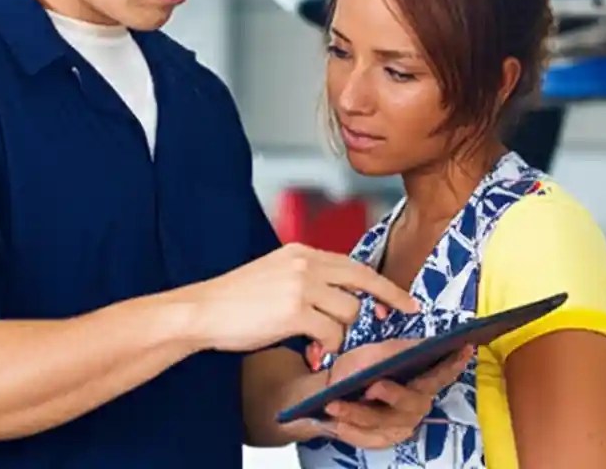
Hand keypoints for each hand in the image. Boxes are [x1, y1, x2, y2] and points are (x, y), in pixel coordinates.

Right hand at [181, 243, 419, 353]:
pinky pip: (330, 334)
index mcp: (300, 253)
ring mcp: (300, 285)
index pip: (354, 265)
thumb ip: (307, 280)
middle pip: (362, 282)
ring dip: (338, 335)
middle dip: (388, 301)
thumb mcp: (274, 276)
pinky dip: (325, 348)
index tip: (404, 301)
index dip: (382, 285)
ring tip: (316, 344)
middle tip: (401, 319)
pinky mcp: (294, 310)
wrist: (201, 311)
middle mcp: (305, 263)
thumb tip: (343, 300)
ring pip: (348, 312)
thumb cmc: (234, 301)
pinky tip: (308, 353)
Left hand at [311, 339, 474, 448]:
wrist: (334, 388)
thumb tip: (426, 344)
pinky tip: (335, 422)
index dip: (454, 364)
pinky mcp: (381, 440)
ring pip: (380, 422)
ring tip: (335, 404)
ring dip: (356, 413)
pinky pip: (365, 438)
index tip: (464, 349)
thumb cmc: (361, 367)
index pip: (442, 374)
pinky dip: (349, 429)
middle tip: (372, 386)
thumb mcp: (378, 351)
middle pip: (410, 403)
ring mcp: (400, 426)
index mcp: (422, 382)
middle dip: (392, 394)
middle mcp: (416, 406)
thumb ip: (399, 350)